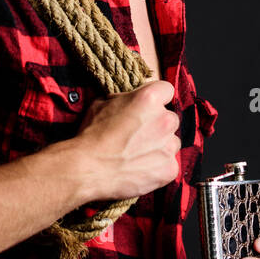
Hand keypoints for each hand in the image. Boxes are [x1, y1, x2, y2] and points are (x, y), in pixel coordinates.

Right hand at [69, 79, 181, 202]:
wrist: (88, 168)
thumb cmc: (92, 135)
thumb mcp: (102, 103)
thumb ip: (125, 99)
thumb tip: (129, 102)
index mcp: (150, 99)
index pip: (166, 90)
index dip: (156, 98)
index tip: (148, 107)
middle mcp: (164, 120)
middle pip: (170, 118)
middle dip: (157, 124)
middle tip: (138, 134)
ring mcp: (168, 146)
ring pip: (171, 142)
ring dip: (159, 146)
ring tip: (137, 153)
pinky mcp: (169, 168)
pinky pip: (170, 164)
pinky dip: (158, 167)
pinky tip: (140, 167)